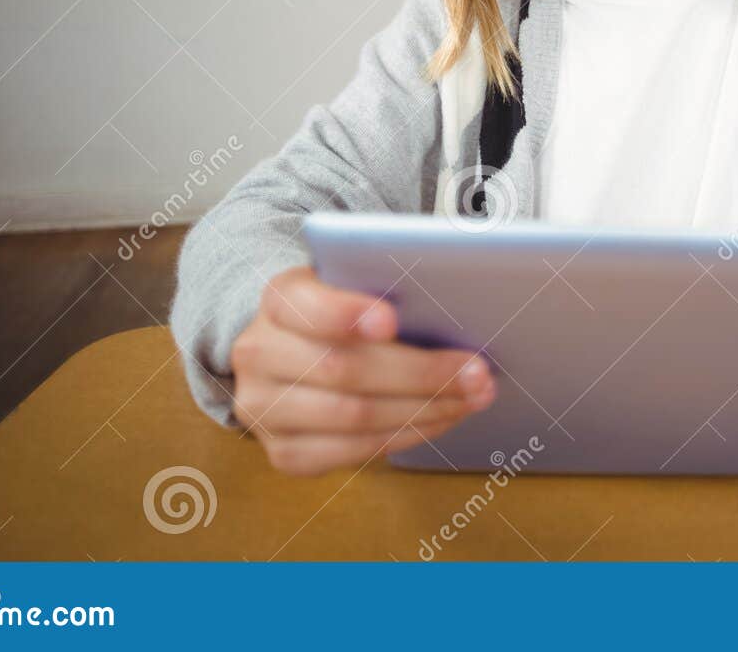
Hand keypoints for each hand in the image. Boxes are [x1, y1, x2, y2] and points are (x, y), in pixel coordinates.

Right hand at [229, 265, 495, 475]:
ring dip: (425, 410)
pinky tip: (442, 419)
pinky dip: (407, 436)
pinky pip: (353, 451)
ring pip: (353, 416)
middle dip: (421, 373)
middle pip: (343, 369)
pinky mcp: (283, 452)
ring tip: (473, 397)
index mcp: (277, 299)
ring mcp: (264, 408)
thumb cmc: (342, 313)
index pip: (305, 305)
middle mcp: (259, 353)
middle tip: (477, 372)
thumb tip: (455, 301)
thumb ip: (383, 288)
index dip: (346, 313)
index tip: (391, 319)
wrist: (292, 354)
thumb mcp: (351, 285)